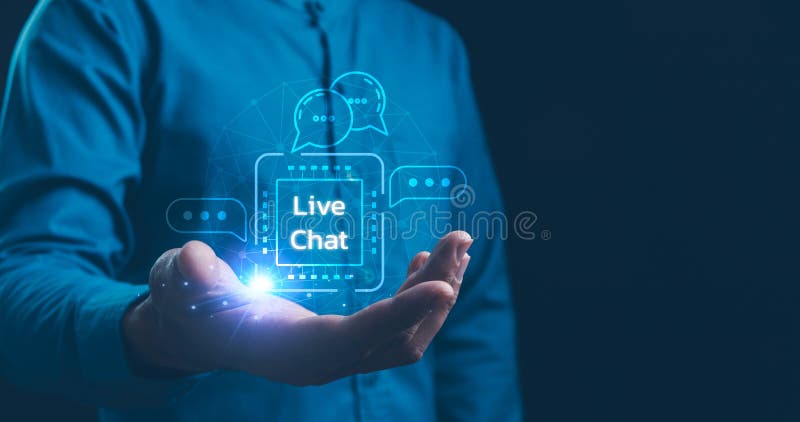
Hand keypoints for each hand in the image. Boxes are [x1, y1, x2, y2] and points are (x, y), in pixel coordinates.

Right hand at [123, 231, 471, 385]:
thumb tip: (191, 260)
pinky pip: (397, 327)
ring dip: (437, 291)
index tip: (444, 285)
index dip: (401, 312)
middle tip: (459, 240)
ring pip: (407, 335)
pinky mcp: (349, 342)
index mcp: (295, 352)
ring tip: (456, 245)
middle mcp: (328, 362)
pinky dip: (418, 297)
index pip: (360, 336)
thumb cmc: (192, 308)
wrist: (200, 332)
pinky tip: (423, 264)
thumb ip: (188, 276)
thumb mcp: (183, 287)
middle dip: (435, 291)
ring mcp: (343, 355)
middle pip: (400, 338)